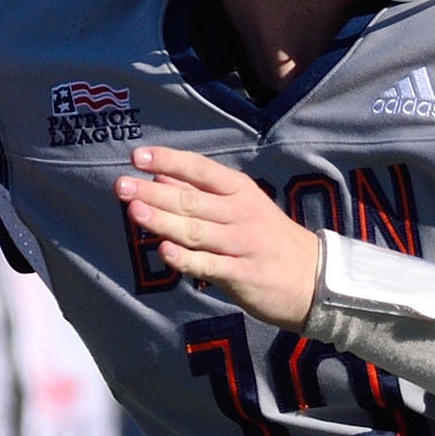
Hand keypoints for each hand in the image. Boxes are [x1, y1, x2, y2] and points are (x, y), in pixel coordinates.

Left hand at [114, 146, 319, 329]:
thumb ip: (202, 193)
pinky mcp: (242, 274)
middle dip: (153, 192)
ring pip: (195, 231)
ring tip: (134, 211)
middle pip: (191, 200)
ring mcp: (241, 244)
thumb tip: (160, 176)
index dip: (168, 161)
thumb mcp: (244, 206)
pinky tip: (165, 252)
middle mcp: (240, 213)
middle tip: (120, 185)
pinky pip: (209, 265)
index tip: (137, 156)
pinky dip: (186, 259)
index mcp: (240, 191)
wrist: (314, 278)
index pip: (200, 170)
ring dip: (163, 221)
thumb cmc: (270, 239)